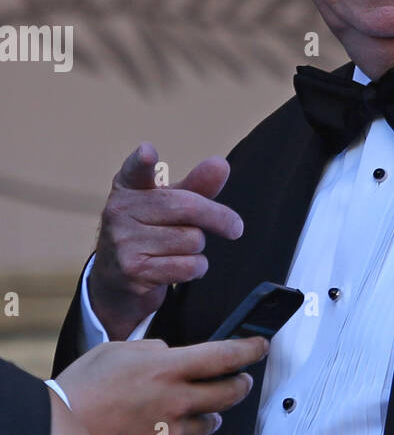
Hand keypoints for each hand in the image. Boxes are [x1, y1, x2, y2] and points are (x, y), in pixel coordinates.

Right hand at [56, 335, 268, 434]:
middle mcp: (175, 401)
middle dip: (241, 383)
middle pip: (231, 393)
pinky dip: (177, 433)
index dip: (250, 349)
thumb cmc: (82, 388)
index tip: (261, 345)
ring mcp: (171, 432)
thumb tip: (172, 354)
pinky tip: (155, 426)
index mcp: (166, 369)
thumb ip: (152, 350)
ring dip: (210, 412)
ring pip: (211, 422)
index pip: (224, 356)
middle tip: (240, 378)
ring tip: (190, 404)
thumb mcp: (115, 351)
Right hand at [88, 143, 243, 339]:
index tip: (148, 153)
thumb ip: (195, 187)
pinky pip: (188, 265)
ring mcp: (123, 242)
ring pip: (192, 239)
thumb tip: (221, 165)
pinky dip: (197, 268)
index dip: (143, 161)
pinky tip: (183, 266)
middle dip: (219, 218)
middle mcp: (119, 211)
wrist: (117, 281)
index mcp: (128, 187)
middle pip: (187, 207)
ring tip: (182, 249)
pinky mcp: (133, 271)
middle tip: (235, 227)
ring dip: (198, 247)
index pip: (136, 170)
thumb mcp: (168, 206)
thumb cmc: (150, 233)